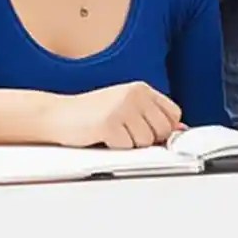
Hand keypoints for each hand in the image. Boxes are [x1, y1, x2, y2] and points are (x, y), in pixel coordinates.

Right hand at [47, 82, 182, 148]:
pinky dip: (115, 147)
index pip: (173, 114)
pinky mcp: (109, 123)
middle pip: (162, 130)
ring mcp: (122, 108)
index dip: (165, 129)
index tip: (151, 134)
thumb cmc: (91, 114)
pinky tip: (102, 137)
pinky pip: (126, 147)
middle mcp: (135, 95)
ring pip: (146, 141)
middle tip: (125, 134)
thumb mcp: (125, 108)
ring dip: (130, 144)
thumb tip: (181, 130)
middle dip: (147, 139)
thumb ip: (151, 116)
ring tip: (112, 133)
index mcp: (142, 89)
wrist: (57, 115)